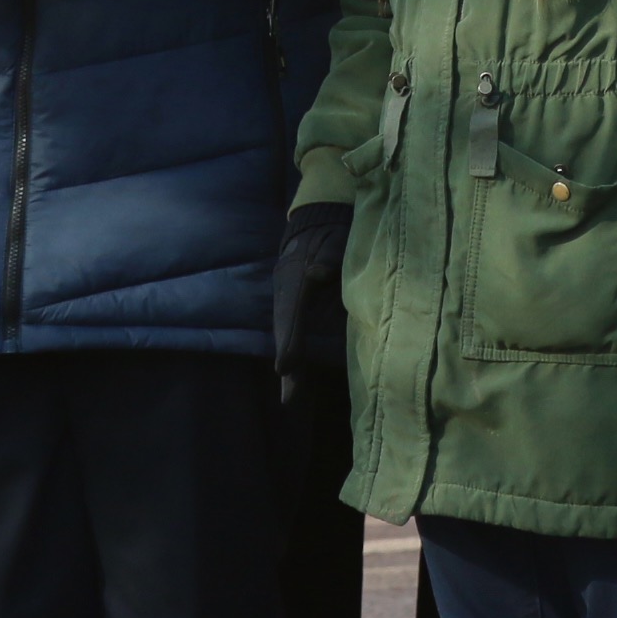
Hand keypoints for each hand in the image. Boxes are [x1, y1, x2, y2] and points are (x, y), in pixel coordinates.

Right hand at [270, 202, 352, 403]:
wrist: (318, 221)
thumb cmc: (329, 230)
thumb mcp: (332, 236)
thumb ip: (327, 254)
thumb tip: (317, 273)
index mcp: (294, 274)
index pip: (291, 309)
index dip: (289, 338)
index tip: (284, 366)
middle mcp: (288, 291)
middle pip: (285, 329)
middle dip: (288, 360)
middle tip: (289, 395)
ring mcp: (291, 299)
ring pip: (288, 334)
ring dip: (291, 364)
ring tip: (291, 395)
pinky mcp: (299, 305)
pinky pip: (296, 331)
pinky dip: (295, 353)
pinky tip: (295, 377)